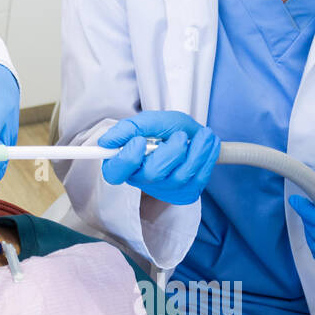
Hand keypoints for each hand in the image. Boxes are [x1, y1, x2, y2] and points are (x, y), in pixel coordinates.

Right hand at [97, 110, 220, 205]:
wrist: (195, 134)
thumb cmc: (168, 129)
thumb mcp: (149, 121)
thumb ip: (129, 129)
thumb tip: (105, 141)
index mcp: (126, 163)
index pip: (114, 173)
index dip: (126, 160)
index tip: (139, 141)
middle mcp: (143, 180)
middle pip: (152, 174)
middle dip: (171, 152)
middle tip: (181, 135)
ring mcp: (165, 189)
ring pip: (179, 176)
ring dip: (196, 151)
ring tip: (204, 134)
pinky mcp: (186, 192)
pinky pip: (199, 178)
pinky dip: (207, 156)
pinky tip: (209, 143)